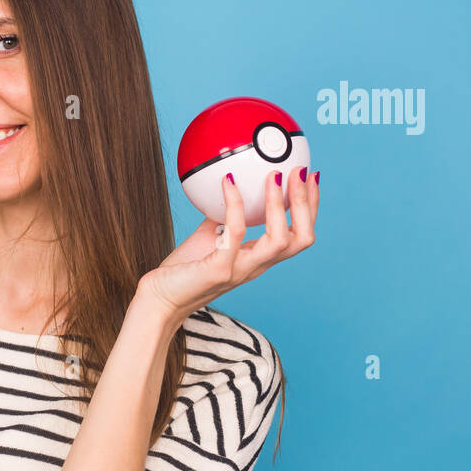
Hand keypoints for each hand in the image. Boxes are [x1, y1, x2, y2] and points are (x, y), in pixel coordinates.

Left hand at [138, 167, 319, 324]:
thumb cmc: (183, 270)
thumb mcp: (209, 237)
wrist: (160, 298)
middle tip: (301, 171)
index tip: (310, 177)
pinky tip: (228, 181)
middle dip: (306, 203)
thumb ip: (224, 216)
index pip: (298, 235)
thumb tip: (231, 182)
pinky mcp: (219, 270)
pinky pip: (235, 232)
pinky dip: (235, 204)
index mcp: (259, 258)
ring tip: (273, 176)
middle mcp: (256, 266)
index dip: (310, 207)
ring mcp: (240, 270)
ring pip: (279, 239)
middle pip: (301, 239)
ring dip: (279, 204)